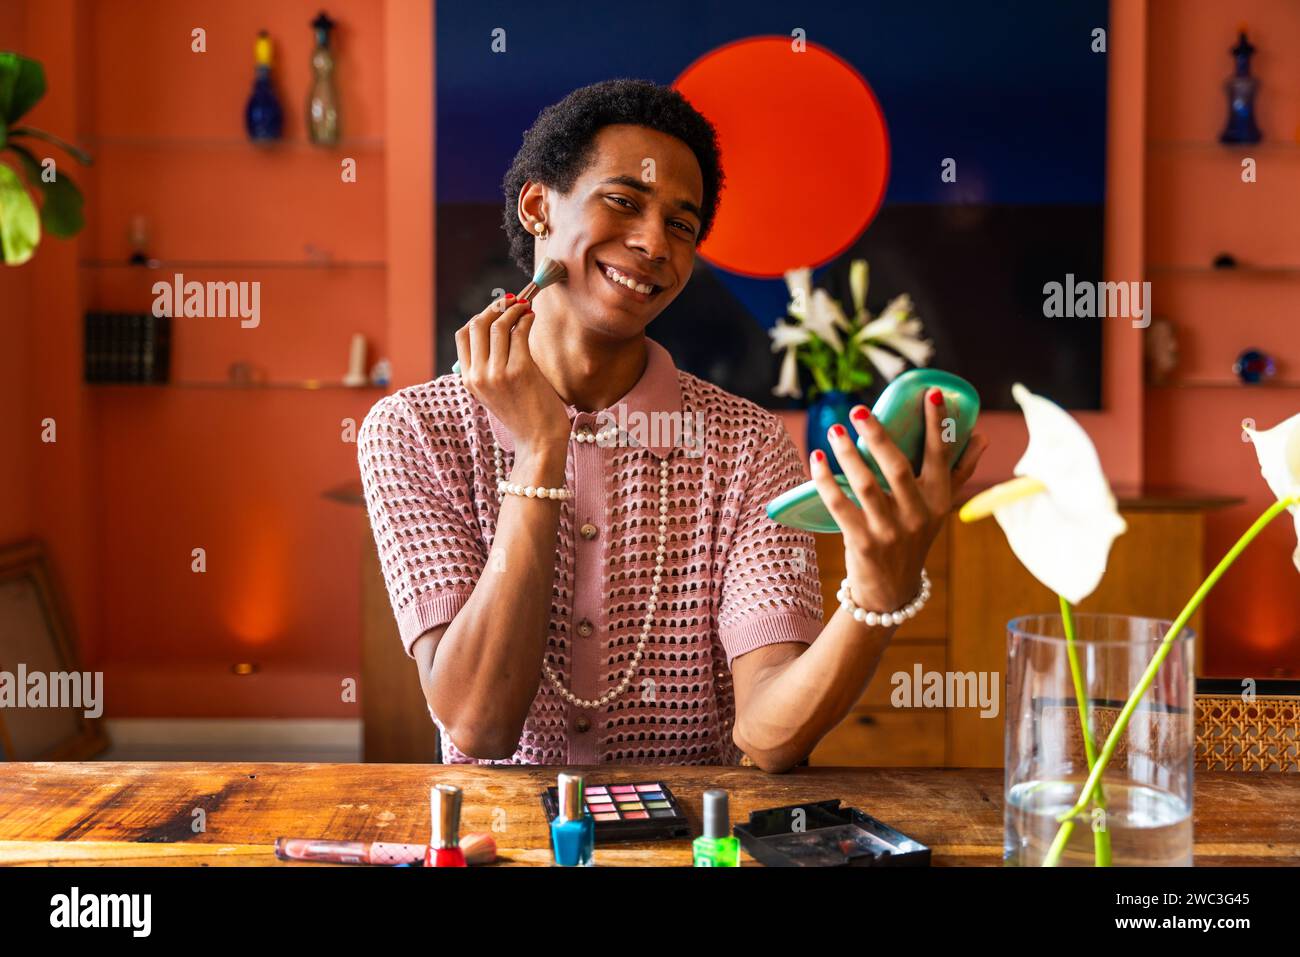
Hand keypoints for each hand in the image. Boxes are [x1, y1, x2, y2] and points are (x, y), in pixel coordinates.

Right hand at [454, 295, 569, 455]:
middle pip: (477, 324)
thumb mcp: (495, 392)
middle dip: (495, 307)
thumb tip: (498, 326)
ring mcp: (498, 373)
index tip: (495, 309)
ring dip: (514, 310)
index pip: (463, 335)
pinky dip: (526, 319)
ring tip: (526, 307)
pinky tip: (532, 318)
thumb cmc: (523, 414)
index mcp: (469, 380)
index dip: (479, 315)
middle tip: (511, 301)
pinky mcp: (520, 370)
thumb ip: (489, 365)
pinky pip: (519, 333)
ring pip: (499, 325)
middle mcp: (479, 375)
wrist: (539, 441)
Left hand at [810, 387, 989, 616]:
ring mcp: (890, 530)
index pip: (941, 455)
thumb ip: (959, 472)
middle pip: (897, 466)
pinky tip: (817, 459)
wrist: (892, 590)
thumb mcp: (939, 508)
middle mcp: (918, 514)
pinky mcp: (863, 543)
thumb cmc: (914, 536)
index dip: (938, 423)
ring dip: (848, 454)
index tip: (931, 393)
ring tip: (835, 430)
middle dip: (878, 434)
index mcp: (940, 499)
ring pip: (866, 484)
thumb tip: (981, 436)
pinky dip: (825, 481)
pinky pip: (840, 505)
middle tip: (858, 410)